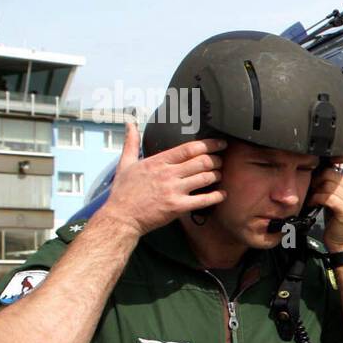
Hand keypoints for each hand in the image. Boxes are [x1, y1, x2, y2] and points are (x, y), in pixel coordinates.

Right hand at [97, 121, 225, 236]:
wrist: (121, 217)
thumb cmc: (123, 192)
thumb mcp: (125, 164)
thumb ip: (131, 143)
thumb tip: (130, 124)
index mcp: (158, 162)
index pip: (189, 148)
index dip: (208, 145)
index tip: (219, 144)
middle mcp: (168, 174)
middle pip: (201, 162)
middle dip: (216, 160)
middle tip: (220, 161)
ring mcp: (173, 190)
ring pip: (205, 178)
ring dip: (216, 176)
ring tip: (219, 175)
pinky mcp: (177, 207)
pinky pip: (203, 200)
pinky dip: (216, 196)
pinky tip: (222, 194)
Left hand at [309, 153, 342, 250]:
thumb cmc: (337, 216)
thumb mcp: (337, 195)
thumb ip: (333, 181)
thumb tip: (318, 165)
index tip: (333, 158)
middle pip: (334, 173)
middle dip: (319, 177)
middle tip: (312, 186)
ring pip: (330, 184)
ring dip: (316, 189)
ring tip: (312, 195)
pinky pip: (328, 197)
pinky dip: (317, 198)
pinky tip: (313, 203)